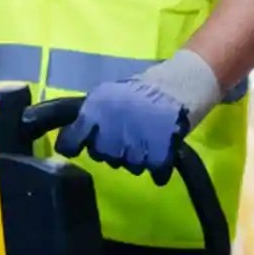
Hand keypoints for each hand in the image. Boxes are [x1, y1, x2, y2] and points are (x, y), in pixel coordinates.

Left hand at [54, 79, 189, 185]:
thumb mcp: (109, 93)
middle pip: (100, 154)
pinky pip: (152, 170)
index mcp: (96, 111)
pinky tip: (159, 151)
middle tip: (123, 134)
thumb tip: (76, 134)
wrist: (181, 84)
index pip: (72, 139)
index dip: (72, 145)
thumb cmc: (143, 88)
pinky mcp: (156, 159)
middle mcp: (110, 132)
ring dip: (132, 157)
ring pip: (125, 165)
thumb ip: (91, 113)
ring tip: (144, 138)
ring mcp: (133, 148)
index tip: (74, 147)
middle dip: (109, 148)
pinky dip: (156, 165)